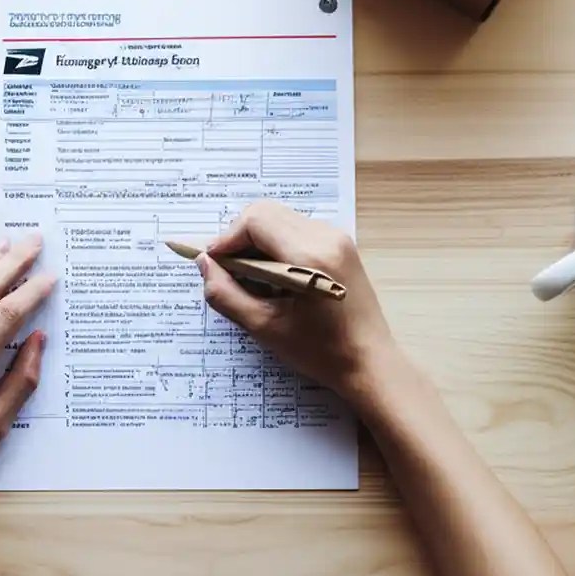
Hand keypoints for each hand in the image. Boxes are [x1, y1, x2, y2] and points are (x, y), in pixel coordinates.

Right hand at [197, 201, 396, 397]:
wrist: (370, 363)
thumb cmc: (321, 352)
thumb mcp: (264, 327)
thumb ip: (226, 293)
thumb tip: (205, 264)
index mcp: (309, 256)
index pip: (255, 220)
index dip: (226, 238)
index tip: (213, 263)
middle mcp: (326, 237)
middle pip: (266, 213)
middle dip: (239, 238)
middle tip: (228, 271)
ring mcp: (337, 238)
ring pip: (280, 219)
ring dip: (257, 241)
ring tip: (250, 278)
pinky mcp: (341, 245)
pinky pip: (296, 230)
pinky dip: (275, 245)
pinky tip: (273, 277)